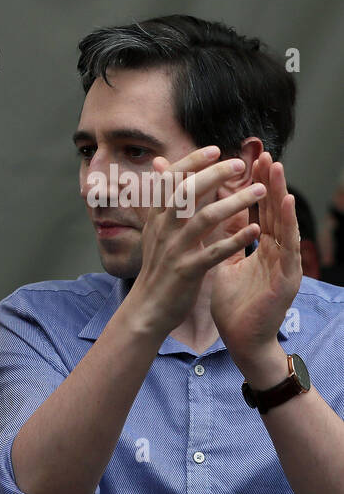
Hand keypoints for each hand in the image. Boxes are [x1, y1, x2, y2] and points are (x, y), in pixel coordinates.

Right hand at [125, 147, 264, 336]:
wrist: (148, 307)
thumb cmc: (157, 266)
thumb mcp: (154, 228)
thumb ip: (161, 196)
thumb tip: (161, 164)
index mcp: (156, 217)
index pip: (170, 180)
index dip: (191, 162)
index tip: (214, 149)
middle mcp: (163, 229)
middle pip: (187, 192)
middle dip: (214, 174)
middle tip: (240, 164)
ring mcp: (174, 249)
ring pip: (205, 218)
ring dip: (235, 202)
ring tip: (259, 190)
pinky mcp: (187, 271)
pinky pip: (214, 252)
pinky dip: (236, 240)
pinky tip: (255, 230)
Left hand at [212, 152, 301, 378]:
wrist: (243, 339)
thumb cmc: (235, 304)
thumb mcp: (222, 264)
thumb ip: (219, 239)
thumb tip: (206, 216)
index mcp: (258, 247)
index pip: (256, 210)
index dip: (251, 187)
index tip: (244, 161)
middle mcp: (273, 250)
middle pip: (272, 210)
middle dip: (268, 182)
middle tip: (265, 154)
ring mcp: (283, 262)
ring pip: (283, 223)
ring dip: (281, 195)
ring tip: (277, 169)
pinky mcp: (287, 278)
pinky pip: (287, 248)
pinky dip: (287, 226)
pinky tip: (286, 207)